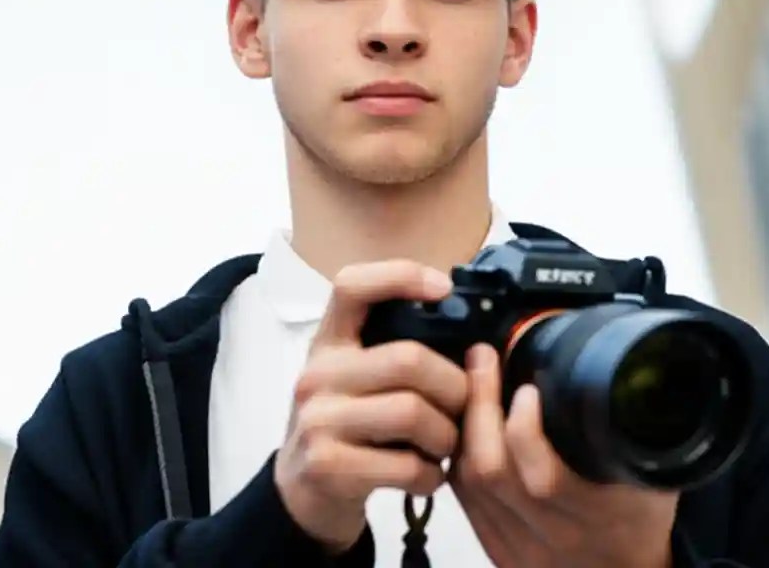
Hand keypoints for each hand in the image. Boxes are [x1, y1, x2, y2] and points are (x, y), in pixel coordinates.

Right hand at [273, 260, 469, 553]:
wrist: (299, 491)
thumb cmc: (345, 426)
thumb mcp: (355, 377)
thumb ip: (394, 351)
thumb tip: (469, 338)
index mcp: (328, 342)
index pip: (353, 286)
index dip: (401, 276)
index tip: (443, 288)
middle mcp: (317, 374)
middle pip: (408, 359)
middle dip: (455, 387)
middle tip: (463, 406)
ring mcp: (318, 420)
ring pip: (413, 413)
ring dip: (447, 436)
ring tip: (446, 444)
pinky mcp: (328, 466)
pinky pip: (406, 466)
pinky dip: (432, 474)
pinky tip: (428, 475)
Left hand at [450, 344, 678, 567]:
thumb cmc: (639, 520)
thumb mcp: (657, 475)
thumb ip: (645, 429)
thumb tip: (637, 370)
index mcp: (597, 515)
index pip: (545, 479)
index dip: (526, 431)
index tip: (527, 388)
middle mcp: (554, 532)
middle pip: (493, 472)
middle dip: (481, 406)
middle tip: (483, 360)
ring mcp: (519, 546)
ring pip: (470, 482)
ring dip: (464, 425)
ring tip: (470, 380)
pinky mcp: (497, 548)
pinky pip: (463, 498)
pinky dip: (459, 455)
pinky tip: (465, 423)